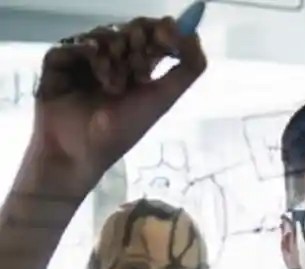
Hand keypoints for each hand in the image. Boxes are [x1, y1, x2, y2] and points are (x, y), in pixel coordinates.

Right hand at [29, 14, 205, 192]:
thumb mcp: (164, 98)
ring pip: (104, 35)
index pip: (152, 36)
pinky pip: (74, 43)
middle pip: (129, 30)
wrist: (82, 152)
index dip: (161, 30)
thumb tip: (195, 35)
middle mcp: (113, 60)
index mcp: (138, 68)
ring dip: (116, 57)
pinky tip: (99, 76)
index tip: (167, 31)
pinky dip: (90, 53)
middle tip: (138, 68)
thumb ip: (188, 69)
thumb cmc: (123, 130)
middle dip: (138, 42)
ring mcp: (85, 59)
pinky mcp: (58, 61)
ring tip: (114, 87)